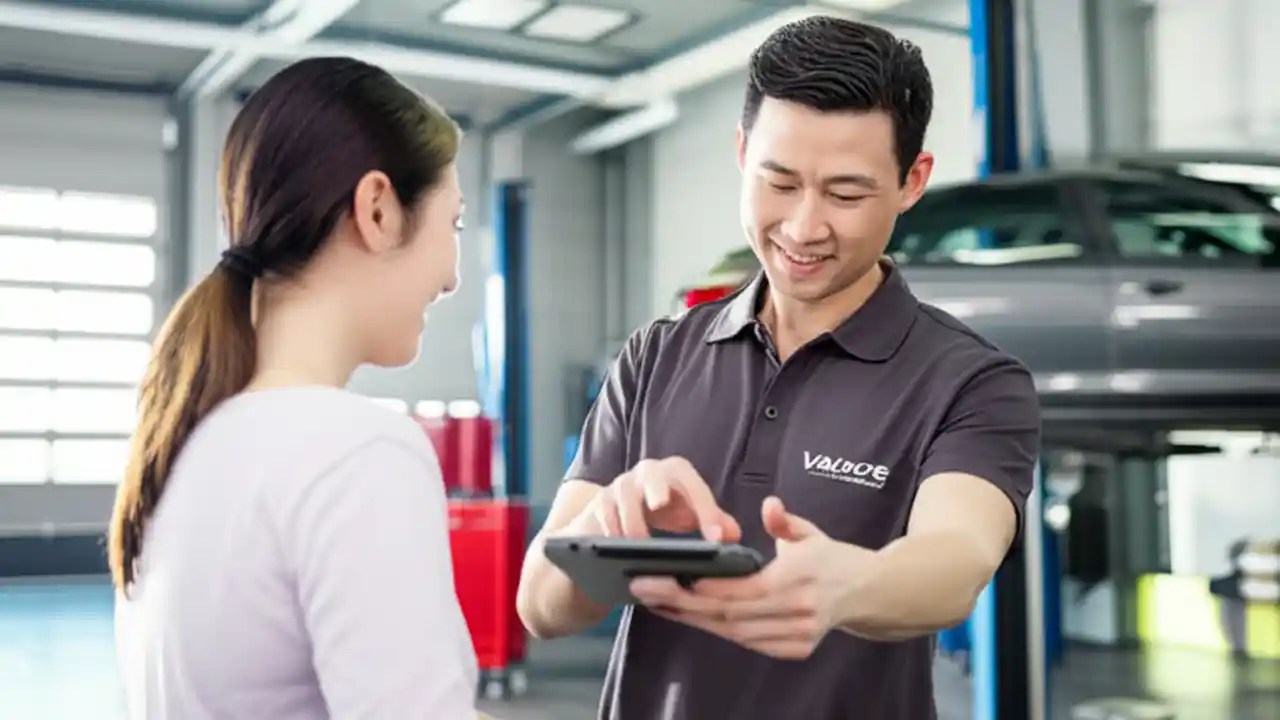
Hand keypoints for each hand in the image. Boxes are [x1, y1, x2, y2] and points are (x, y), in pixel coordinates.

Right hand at [580, 457, 740, 541]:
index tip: (716, 538)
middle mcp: (648, 472)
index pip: (695, 487)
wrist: (622, 507)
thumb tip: (733, 534)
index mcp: (676, 472)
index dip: (707, 511)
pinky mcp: (601, 500)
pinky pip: (604, 514)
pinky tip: (617, 548)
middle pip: (652, 475)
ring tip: (641, 545)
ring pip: (624, 496)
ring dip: (632, 521)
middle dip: (656, 487)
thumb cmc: (664, 509)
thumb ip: (713, 521)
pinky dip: (611, 530)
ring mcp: (621, 484)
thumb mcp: (689, 512)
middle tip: (659, 504)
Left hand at [629, 496, 857, 660]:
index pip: (744, 588)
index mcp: (799, 578)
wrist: (869, 594)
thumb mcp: (810, 532)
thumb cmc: (831, 559)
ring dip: (693, 619)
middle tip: (646, 589)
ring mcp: (797, 635)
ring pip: (734, 632)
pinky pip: (747, 642)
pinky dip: (717, 630)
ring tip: (657, 602)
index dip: (708, 587)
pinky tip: (689, 616)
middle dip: (683, 604)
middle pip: (730, 614)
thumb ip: (785, 521)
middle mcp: (798, 611)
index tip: (673, 578)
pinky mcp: (795, 649)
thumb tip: (770, 505)